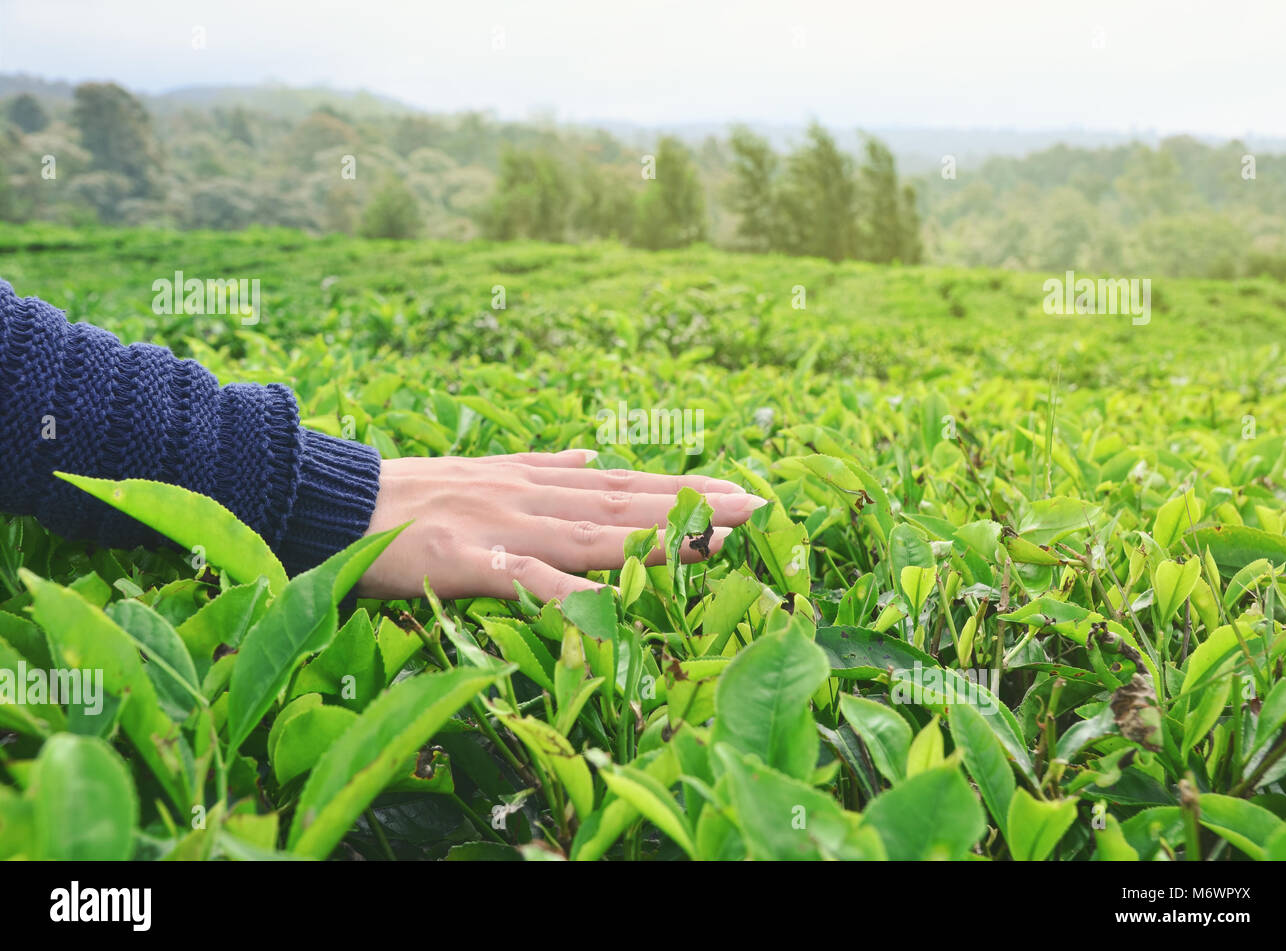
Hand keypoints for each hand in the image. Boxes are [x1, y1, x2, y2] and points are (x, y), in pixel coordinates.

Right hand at [356, 449, 767, 600]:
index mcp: (534, 480)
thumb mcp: (483, 470)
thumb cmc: (406, 495)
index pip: (623, 484)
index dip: (683, 488)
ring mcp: (502, 526)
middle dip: (695, 507)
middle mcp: (530, 496)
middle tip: (759, 507)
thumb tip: (588, 454)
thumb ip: (540, 466)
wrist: (333, 501)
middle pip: (625, 504)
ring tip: (719, 539)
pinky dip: (572, 592)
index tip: (739, 489)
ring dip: (659, 537)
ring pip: (594, 534)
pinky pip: (528, 580)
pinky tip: (616, 604)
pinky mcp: (467, 561)